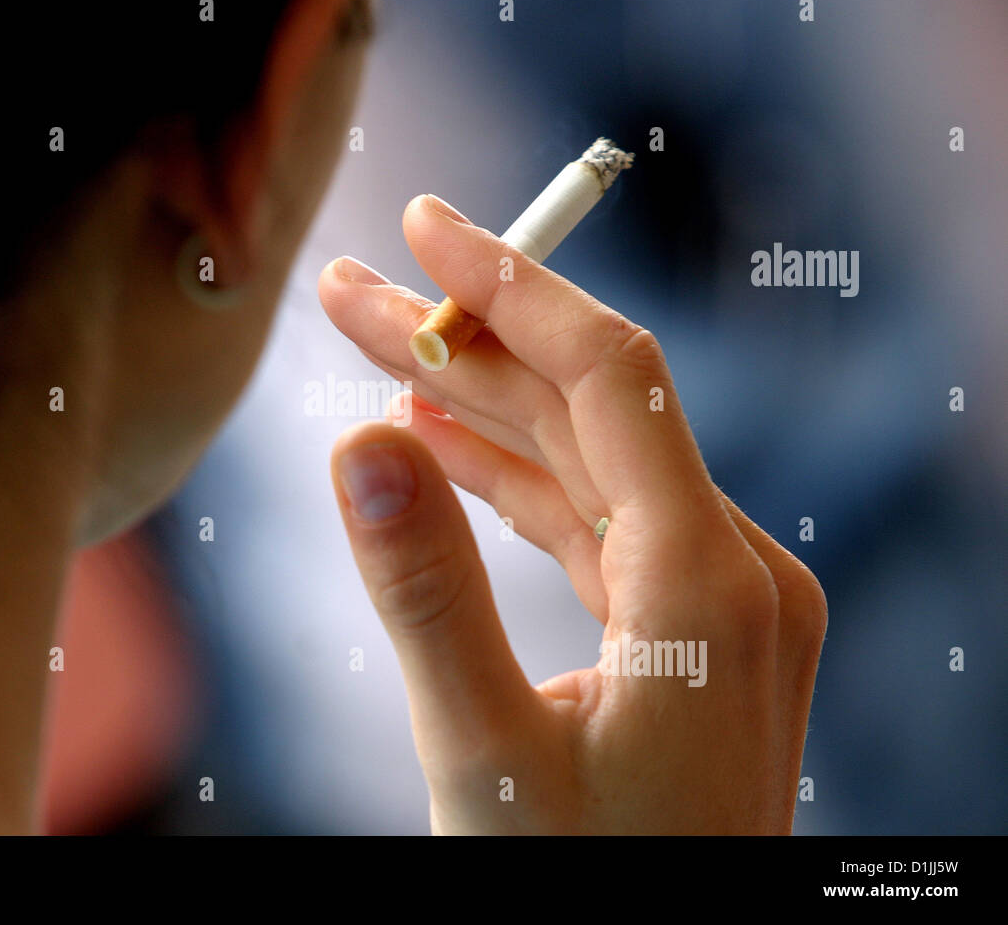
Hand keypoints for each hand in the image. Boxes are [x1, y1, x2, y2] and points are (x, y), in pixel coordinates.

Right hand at [319, 194, 826, 833]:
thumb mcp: (485, 756)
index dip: (511, 288)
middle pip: (589, 411)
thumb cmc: (582, 887)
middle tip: (352, 290)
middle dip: (464, 344)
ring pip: (588, 466)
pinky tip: (441, 440)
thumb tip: (358, 446)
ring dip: (481, 409)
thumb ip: (424, 596)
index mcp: (708, 589)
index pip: (610, 380)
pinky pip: (595, 526)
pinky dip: (516, 482)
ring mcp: (720, 603)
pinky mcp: (691, 630)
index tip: (423, 228)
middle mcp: (734, 575)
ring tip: (378, 351)